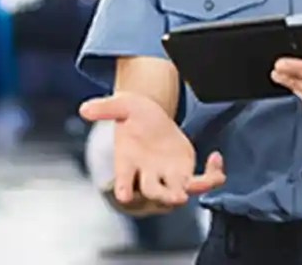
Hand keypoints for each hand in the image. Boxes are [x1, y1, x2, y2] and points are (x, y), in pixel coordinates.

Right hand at [79, 92, 224, 215]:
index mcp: (127, 162)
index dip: (123, 188)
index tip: (124, 195)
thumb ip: (105, 108)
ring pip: (178, 192)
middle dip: (164, 196)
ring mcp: (167, 176)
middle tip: (176, 197)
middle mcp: (146, 175)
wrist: (150, 115)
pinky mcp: (185, 172)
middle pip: (154, 192)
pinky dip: (212, 175)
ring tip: (206, 182)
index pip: (122, 180)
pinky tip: (217, 159)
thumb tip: (85, 109)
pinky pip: (201, 181)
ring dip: (191, 191)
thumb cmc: (133, 113)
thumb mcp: (122, 104)